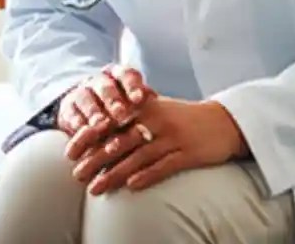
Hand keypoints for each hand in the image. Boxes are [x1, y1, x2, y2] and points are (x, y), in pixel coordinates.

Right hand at [58, 66, 153, 148]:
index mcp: (119, 75)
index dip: (133, 86)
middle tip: (121, 114)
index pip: (127, 75)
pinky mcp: (67, 107)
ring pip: (86, 97)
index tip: (140, 99)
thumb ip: (142, 101)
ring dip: (94, 111)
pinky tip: (82, 129)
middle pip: (106, 86)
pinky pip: (70, 111)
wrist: (90, 113)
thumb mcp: (134, 104)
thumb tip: (156, 102)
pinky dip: (76, 120)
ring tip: (101, 124)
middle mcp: (99, 80)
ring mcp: (81, 92)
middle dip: (114, 100)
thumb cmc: (122, 109)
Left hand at [73, 98, 248, 194]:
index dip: (90, 137)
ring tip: (96, 187)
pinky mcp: (189, 153)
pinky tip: (131, 187)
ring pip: (139, 156)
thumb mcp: (160, 108)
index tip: (71, 152)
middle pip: (121, 141)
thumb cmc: (186, 117)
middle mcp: (158, 120)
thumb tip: (100, 122)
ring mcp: (174, 137)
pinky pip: (164, 166)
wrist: (224, 122)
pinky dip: (146, 175)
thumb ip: (133, 111)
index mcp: (148, 107)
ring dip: (115, 173)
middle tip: (77, 174)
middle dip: (96, 158)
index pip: (112, 121)